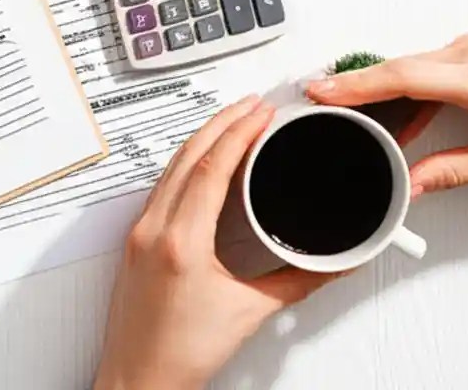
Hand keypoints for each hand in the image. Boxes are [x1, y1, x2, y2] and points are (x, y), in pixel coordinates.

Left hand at [93, 96, 343, 389]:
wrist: (137, 380)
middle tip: (252, 106)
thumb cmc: (180, 355)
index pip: (211, 167)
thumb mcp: (250, 313)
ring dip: (202, 140)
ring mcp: (138, 234)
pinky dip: (186, 165)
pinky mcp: (134, 242)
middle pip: (187, 156)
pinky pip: (161, 188)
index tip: (261, 113)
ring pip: (170, 169)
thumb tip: (333, 262)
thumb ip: (297, 280)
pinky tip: (203, 164)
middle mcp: (152, 230)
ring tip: (232, 124)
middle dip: (222, 123)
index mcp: (180, 242)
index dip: (239, 132)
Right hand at [306, 33, 467, 196]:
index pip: (398, 77)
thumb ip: (452, 171)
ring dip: (388, 89)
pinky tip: (411, 109)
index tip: (320, 90)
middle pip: (398, 68)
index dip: (353, 85)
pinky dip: (413, 83)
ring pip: (415, 65)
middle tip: (324, 102)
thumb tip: (412, 183)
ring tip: (369, 119)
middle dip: (358, 87)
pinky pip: (434, 62)